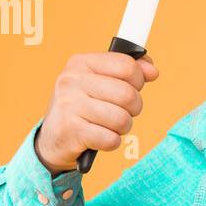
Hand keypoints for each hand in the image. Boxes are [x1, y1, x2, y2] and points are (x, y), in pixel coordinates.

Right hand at [33, 51, 159, 173]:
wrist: (53, 139)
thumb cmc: (83, 107)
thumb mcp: (101, 82)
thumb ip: (128, 72)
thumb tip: (152, 71)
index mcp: (81, 63)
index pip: (126, 65)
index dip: (138, 80)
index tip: (133, 87)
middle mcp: (72, 80)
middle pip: (127, 94)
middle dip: (133, 108)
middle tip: (123, 111)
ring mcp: (69, 105)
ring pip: (122, 119)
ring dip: (122, 127)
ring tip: (110, 125)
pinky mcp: (71, 131)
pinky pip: (111, 139)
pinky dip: (111, 142)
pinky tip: (100, 137)